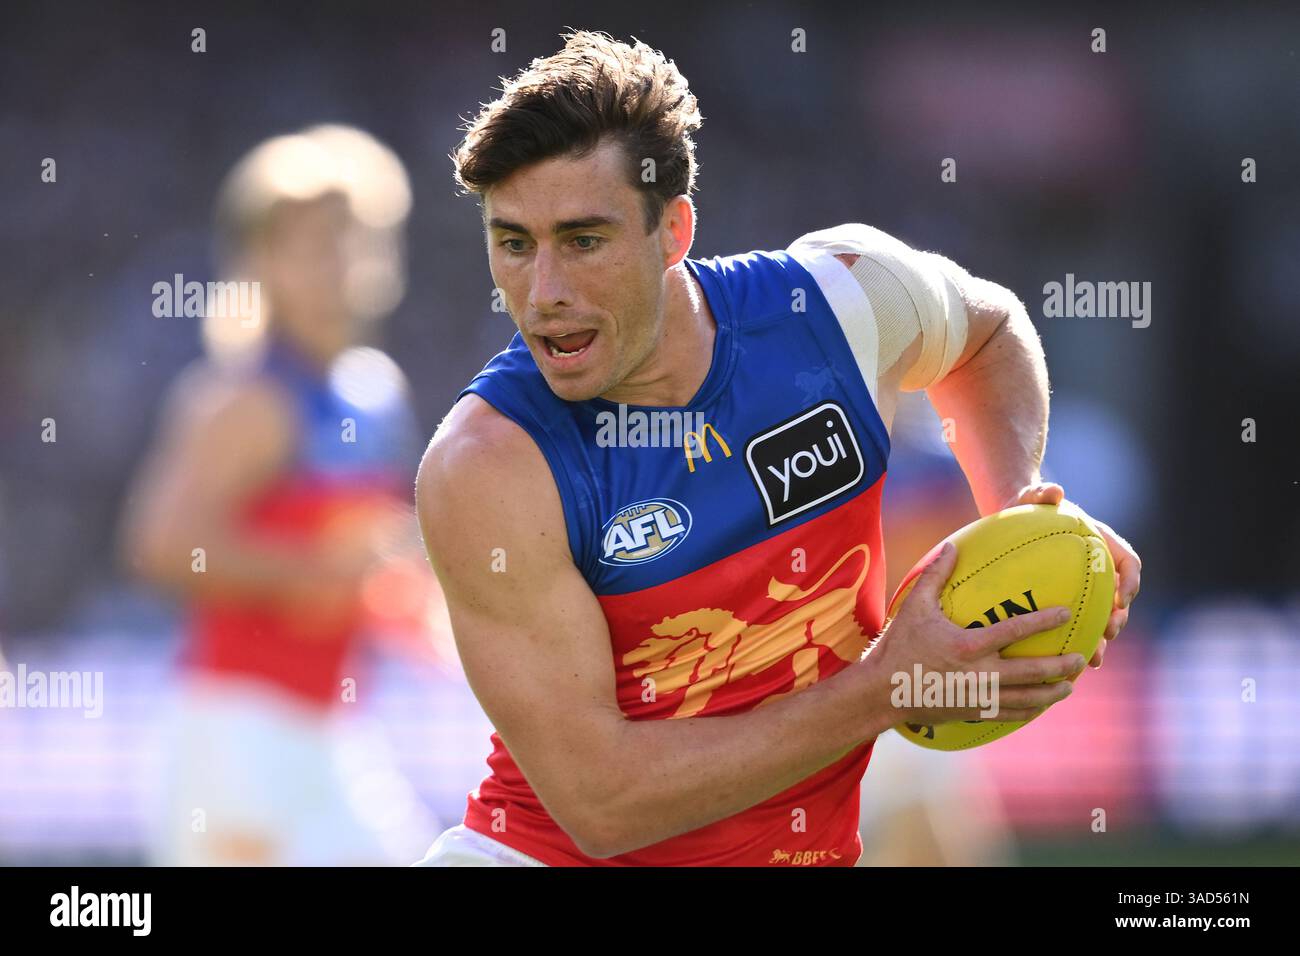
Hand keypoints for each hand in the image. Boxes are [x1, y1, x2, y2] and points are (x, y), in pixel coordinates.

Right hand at [870, 540, 1085, 724]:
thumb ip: (936, 575)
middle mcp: (980, 674)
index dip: (1044, 621)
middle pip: (1032, 671)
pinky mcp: (974, 712)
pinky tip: (1041, 706)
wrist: (882, 692)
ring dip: (1052, 692)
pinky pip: (1010, 713)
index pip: (1016, 630)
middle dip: (1061, 666)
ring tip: (1070, 687)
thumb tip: (953, 546)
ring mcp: (979, 697)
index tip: (1066, 614)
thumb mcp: (915, 607)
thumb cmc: (898, 647)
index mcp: (969, 645)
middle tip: (1081, 658)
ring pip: (1027, 698)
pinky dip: (1030, 709)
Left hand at [998, 482, 1141, 668]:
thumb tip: (1053, 491)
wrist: (1014, 516)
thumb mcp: (1032, 495)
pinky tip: (1061, 664)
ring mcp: (1085, 589)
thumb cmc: (1028, 504)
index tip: (1124, 596)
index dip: (1131, 580)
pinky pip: (1074, 626)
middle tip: (1109, 631)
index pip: (1128, 562)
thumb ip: (1043, 491)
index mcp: (1102, 544)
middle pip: (1120, 599)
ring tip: (1094, 658)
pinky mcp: (1065, 603)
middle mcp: (1099, 571)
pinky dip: (1072, 644)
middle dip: (1119, 618)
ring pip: (1101, 620)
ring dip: (1100, 640)